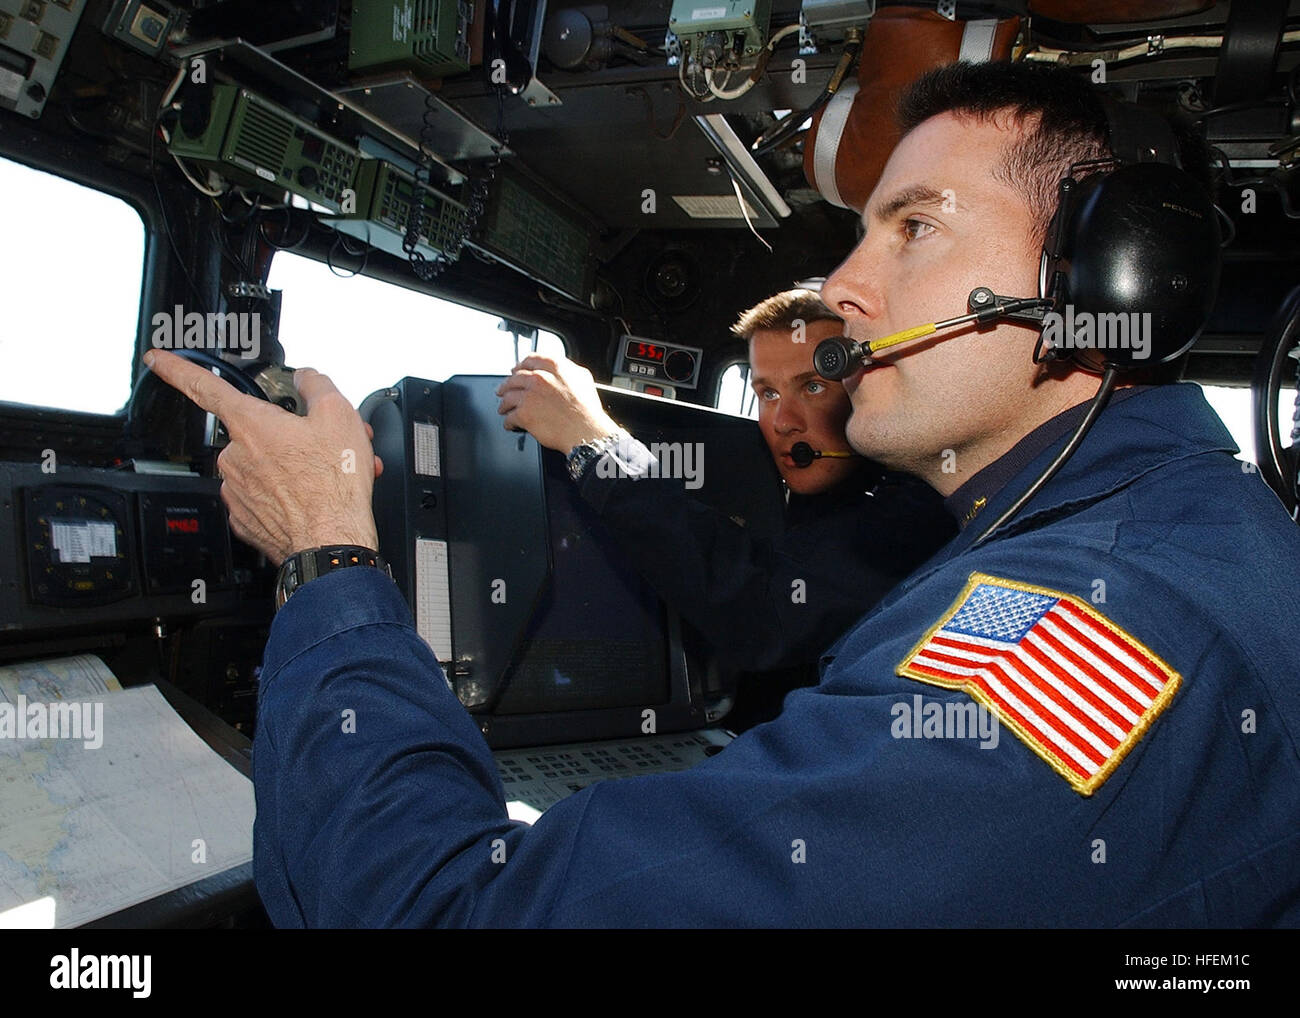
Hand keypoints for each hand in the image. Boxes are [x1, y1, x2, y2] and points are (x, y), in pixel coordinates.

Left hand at [143, 349, 382, 563]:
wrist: (331, 543)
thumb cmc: (332, 486)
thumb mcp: (339, 416)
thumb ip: (317, 386)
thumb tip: (308, 379)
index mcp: (251, 424)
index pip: (205, 387)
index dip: (177, 369)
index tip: (156, 360)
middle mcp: (235, 457)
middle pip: (259, 432)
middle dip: (293, 434)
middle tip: (327, 444)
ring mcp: (237, 490)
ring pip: (266, 465)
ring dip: (296, 465)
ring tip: (330, 475)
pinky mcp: (246, 519)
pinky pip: (264, 496)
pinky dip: (289, 493)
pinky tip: (314, 497)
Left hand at [495, 354, 620, 452]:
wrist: (587, 433)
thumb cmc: (587, 411)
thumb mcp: (583, 379)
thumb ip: (568, 369)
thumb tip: (560, 368)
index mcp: (554, 367)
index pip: (529, 360)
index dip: (521, 366)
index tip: (516, 370)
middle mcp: (539, 378)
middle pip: (514, 378)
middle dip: (508, 385)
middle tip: (504, 390)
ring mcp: (529, 396)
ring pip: (508, 397)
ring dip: (505, 403)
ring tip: (504, 409)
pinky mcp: (524, 414)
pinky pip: (509, 417)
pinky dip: (508, 422)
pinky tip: (510, 424)